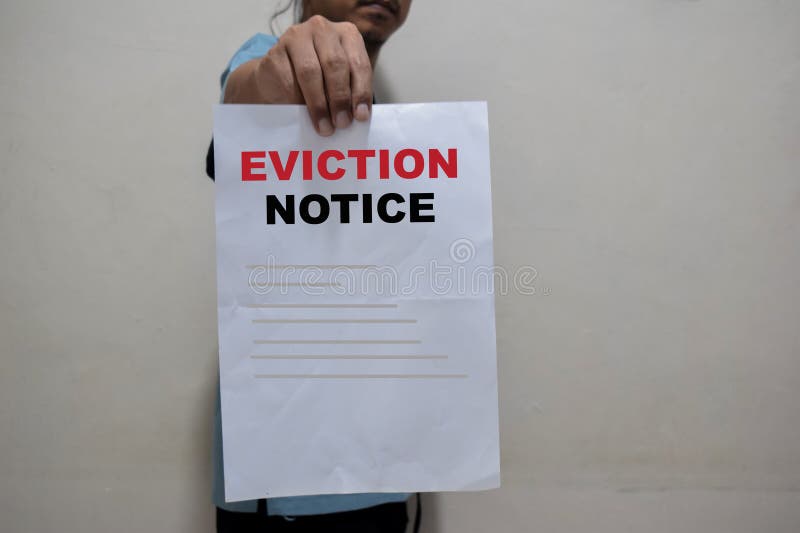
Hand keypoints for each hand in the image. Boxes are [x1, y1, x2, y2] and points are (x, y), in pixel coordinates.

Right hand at [224, 15, 372, 135]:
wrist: (279, 78)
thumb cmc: (318, 81)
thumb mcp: (340, 82)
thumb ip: (350, 92)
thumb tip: (357, 116)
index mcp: (347, 34)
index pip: (359, 63)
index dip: (361, 92)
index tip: (361, 117)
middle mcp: (323, 29)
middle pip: (335, 64)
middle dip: (340, 98)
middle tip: (341, 123)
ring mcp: (297, 37)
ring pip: (310, 72)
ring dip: (319, 104)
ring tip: (324, 127)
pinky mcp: (275, 51)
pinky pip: (288, 80)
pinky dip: (296, 102)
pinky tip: (300, 115)